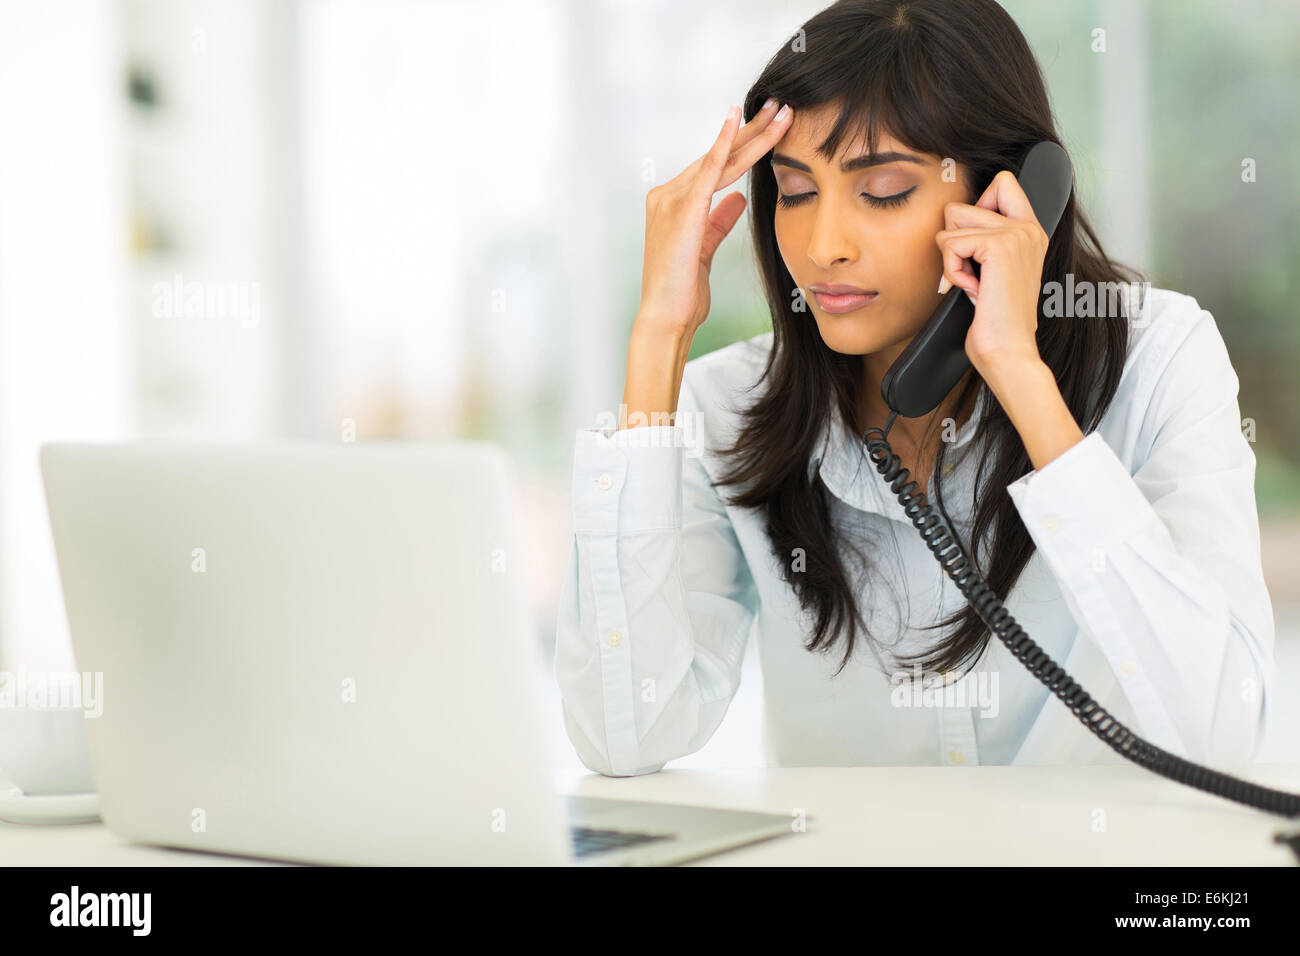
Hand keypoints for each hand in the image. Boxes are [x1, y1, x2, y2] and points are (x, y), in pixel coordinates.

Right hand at [636, 99, 793, 338]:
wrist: (666, 318)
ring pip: (721, 158)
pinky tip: (737, 120)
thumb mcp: (706, 249)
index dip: (744, 145)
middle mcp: (669, 194)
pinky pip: (708, 170)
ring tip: (780, 112)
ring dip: (753, 134)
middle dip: (752, 130)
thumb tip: (738, 197)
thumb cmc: (682, 292)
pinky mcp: (683, 209)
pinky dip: (723, 143)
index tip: (771, 127)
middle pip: (719, 155)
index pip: (716, 167)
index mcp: (674, 204)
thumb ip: (719, 219)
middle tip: (780, 105)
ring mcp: (672, 199)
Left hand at [934, 169, 1049, 382]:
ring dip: (951, 258)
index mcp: (1030, 232)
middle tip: (971, 275)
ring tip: (973, 284)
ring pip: (952, 220)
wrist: (1008, 351)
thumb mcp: (990, 274)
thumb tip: (951, 222)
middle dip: (952, 243)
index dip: (974, 207)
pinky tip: (971, 290)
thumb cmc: (996, 322)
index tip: (974, 248)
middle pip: (961, 204)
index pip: (1002, 182)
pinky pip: (949, 242)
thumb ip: (983, 243)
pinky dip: (951, 270)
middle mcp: (1027, 227)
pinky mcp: (999, 244)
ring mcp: (1016, 233)